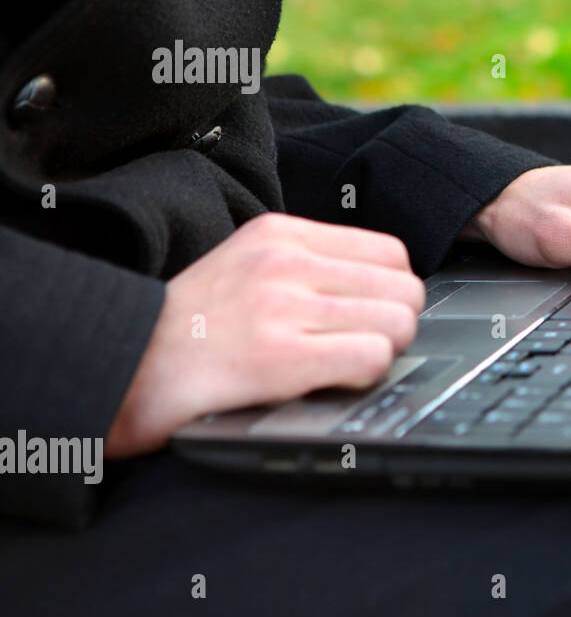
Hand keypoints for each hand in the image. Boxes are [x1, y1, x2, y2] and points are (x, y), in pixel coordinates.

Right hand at [107, 213, 424, 456]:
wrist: (121, 366)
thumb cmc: (185, 330)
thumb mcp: (245, 267)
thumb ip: (305, 267)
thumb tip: (376, 287)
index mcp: (279, 234)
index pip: (389, 252)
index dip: (391, 291)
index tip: (372, 316)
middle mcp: (284, 261)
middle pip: (403, 288)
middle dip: (396, 324)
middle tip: (365, 347)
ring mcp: (283, 306)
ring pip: (397, 321)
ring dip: (384, 351)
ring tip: (347, 365)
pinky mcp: (281, 354)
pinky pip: (372, 357)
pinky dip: (366, 375)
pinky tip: (333, 381)